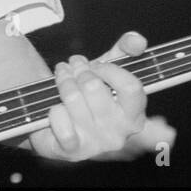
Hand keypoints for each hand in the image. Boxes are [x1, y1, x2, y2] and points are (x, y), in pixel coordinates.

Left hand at [29, 31, 176, 161]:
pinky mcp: (72, 151)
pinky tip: (55, 107)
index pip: (131, 87)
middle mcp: (119, 134)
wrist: (60, 124)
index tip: (96, 64)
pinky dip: (53, 109)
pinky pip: (59, 120)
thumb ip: (125, 51)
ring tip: (61, 76)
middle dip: (78, 70)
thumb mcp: (108, 71)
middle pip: (94, 88)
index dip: (109, 69)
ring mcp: (96, 145)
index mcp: (134, 116)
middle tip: (72, 66)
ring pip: (72, 99)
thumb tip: (137, 39)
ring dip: (63, 82)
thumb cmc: (89, 96)